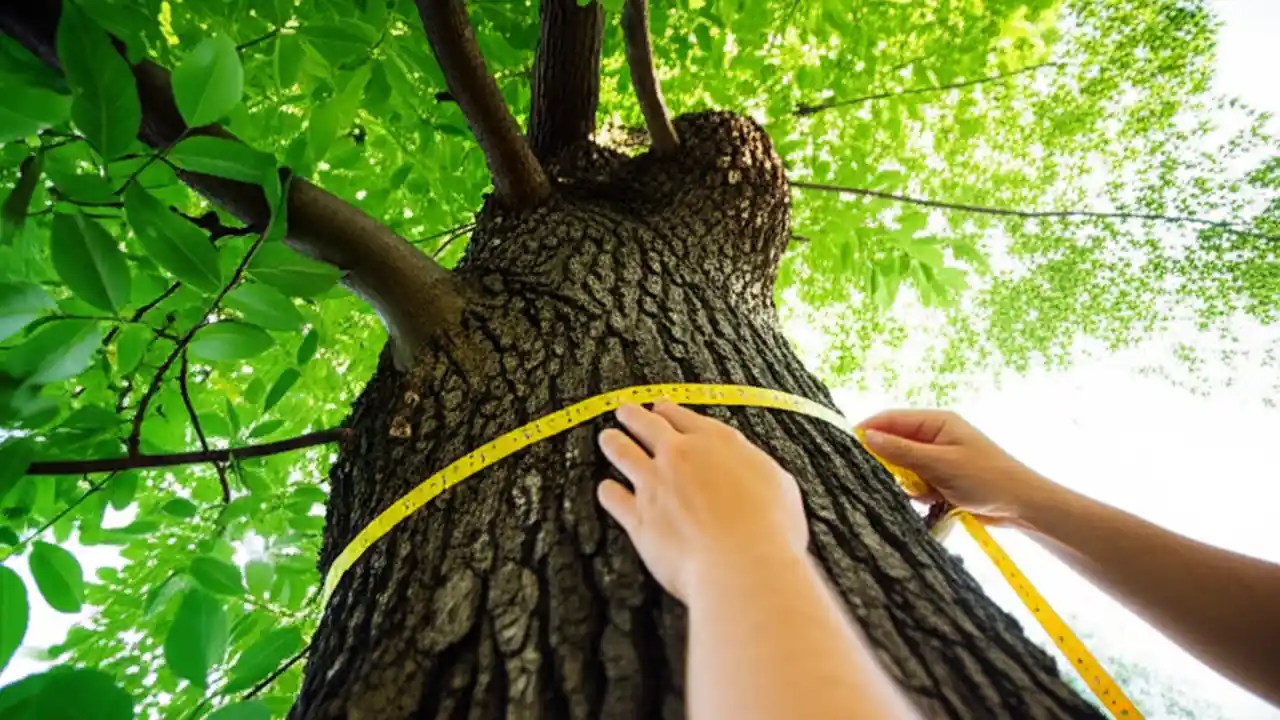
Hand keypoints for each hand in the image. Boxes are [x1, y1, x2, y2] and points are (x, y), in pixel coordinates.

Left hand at [596, 402, 808, 601]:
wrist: (742, 564)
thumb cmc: (771, 528)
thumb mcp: (777, 483)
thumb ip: (752, 467)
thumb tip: (744, 466)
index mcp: (715, 442)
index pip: (683, 416)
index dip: (668, 410)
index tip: (659, 407)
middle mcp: (679, 456)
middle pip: (647, 425)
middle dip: (633, 415)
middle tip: (624, 411)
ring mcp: (654, 485)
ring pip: (622, 452)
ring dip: (613, 442)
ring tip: (607, 438)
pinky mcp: (638, 519)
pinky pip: (612, 496)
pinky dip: (608, 491)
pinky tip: (607, 489)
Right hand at [856, 409, 1060, 523]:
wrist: (1022, 505)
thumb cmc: (986, 477)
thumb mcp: (940, 463)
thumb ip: (902, 451)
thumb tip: (867, 437)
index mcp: (937, 422)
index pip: (891, 419)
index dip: (868, 430)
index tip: (846, 447)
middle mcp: (935, 436)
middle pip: (894, 443)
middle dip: (888, 462)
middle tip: (884, 477)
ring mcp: (938, 458)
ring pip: (903, 467)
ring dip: (906, 481)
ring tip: (921, 491)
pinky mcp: (941, 479)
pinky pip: (916, 483)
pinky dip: (918, 492)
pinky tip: (931, 500)